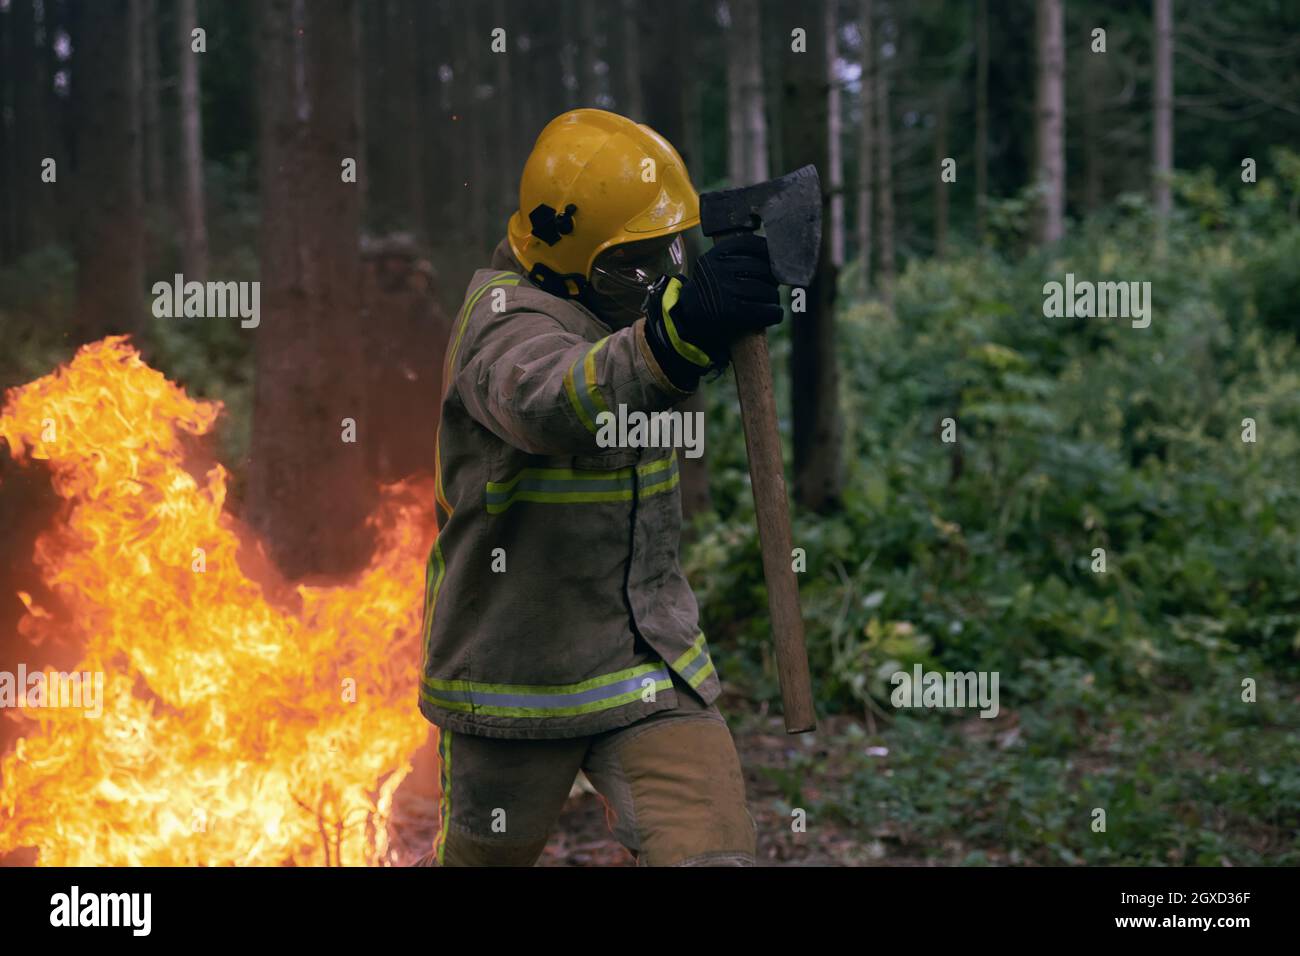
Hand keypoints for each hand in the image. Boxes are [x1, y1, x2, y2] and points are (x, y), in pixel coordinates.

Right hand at [674, 234, 783, 357]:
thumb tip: (773, 255)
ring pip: (766, 290)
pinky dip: (774, 312)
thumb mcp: (714, 265)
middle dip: (773, 278)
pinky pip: (765, 310)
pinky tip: (773, 313)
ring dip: (774, 297)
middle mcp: (719, 269)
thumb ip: (736, 256)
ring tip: (771, 301)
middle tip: (772, 286)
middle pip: (762, 268)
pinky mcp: (731, 312)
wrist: (687, 316)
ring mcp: (725, 290)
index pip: (751, 244)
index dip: (766, 252)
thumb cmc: (709, 291)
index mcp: (716, 254)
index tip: (771, 261)